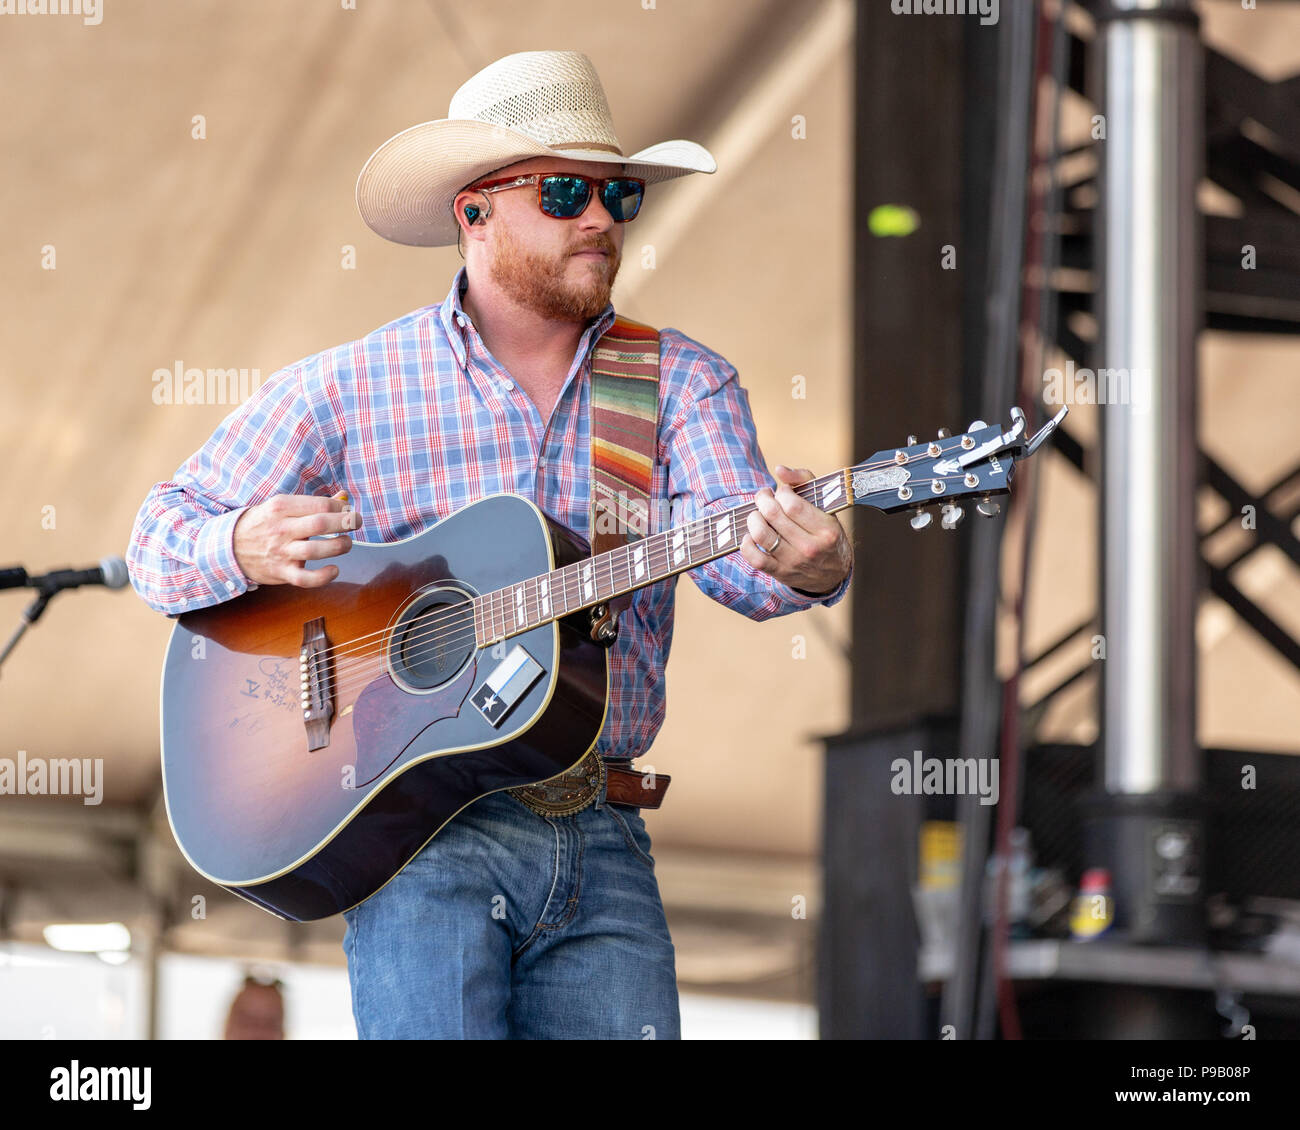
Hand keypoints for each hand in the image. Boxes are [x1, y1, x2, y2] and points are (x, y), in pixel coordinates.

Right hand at [232, 493, 360, 586]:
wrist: (230, 546)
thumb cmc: (263, 523)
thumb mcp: (281, 506)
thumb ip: (313, 503)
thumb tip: (344, 497)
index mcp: (281, 507)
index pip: (319, 505)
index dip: (340, 508)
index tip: (346, 511)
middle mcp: (281, 529)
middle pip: (320, 524)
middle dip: (345, 523)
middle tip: (356, 522)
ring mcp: (281, 552)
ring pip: (315, 550)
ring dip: (339, 546)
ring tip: (346, 543)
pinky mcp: (282, 572)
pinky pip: (305, 579)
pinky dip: (323, 577)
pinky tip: (334, 570)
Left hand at [741, 465, 851, 595]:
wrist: (834, 575)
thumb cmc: (827, 533)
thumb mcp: (826, 506)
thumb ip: (805, 480)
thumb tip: (779, 470)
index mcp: (826, 529)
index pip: (792, 505)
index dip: (781, 492)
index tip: (782, 492)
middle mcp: (810, 547)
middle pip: (773, 516)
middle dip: (763, 500)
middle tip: (764, 497)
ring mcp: (794, 562)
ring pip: (761, 535)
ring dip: (753, 518)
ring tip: (757, 514)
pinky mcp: (780, 573)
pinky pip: (755, 559)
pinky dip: (746, 544)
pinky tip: (751, 535)